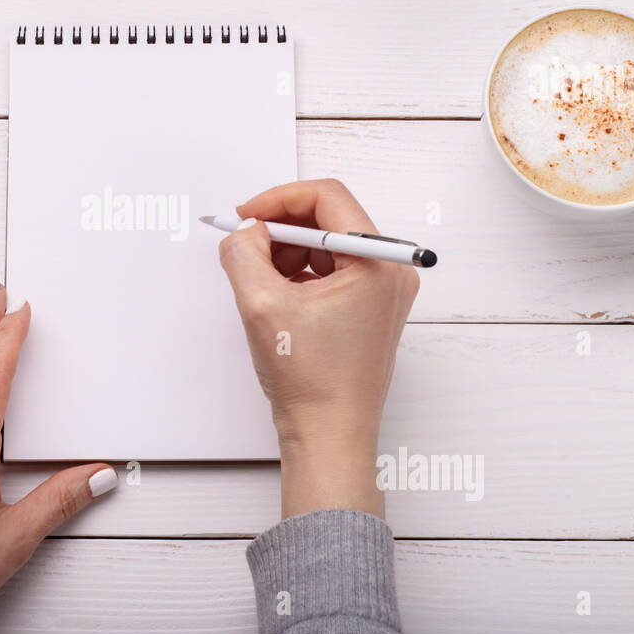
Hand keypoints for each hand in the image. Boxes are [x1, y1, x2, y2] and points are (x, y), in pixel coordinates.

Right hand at [216, 180, 418, 520]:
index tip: (246, 216)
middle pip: (329, 220)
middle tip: (245, 247)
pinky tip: (277, 301)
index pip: (327, 197)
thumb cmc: (311, 382)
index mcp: (377, 262)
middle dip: (280, 229)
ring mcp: (382, 293)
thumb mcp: (261, 305)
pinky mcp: (369, 310)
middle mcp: (390, 272)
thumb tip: (245, 232)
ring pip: (327, 247)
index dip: (278, 199)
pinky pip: (330, 273)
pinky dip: (299, 276)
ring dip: (287, 254)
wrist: (329, 436)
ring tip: (261, 284)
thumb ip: (244, 253)